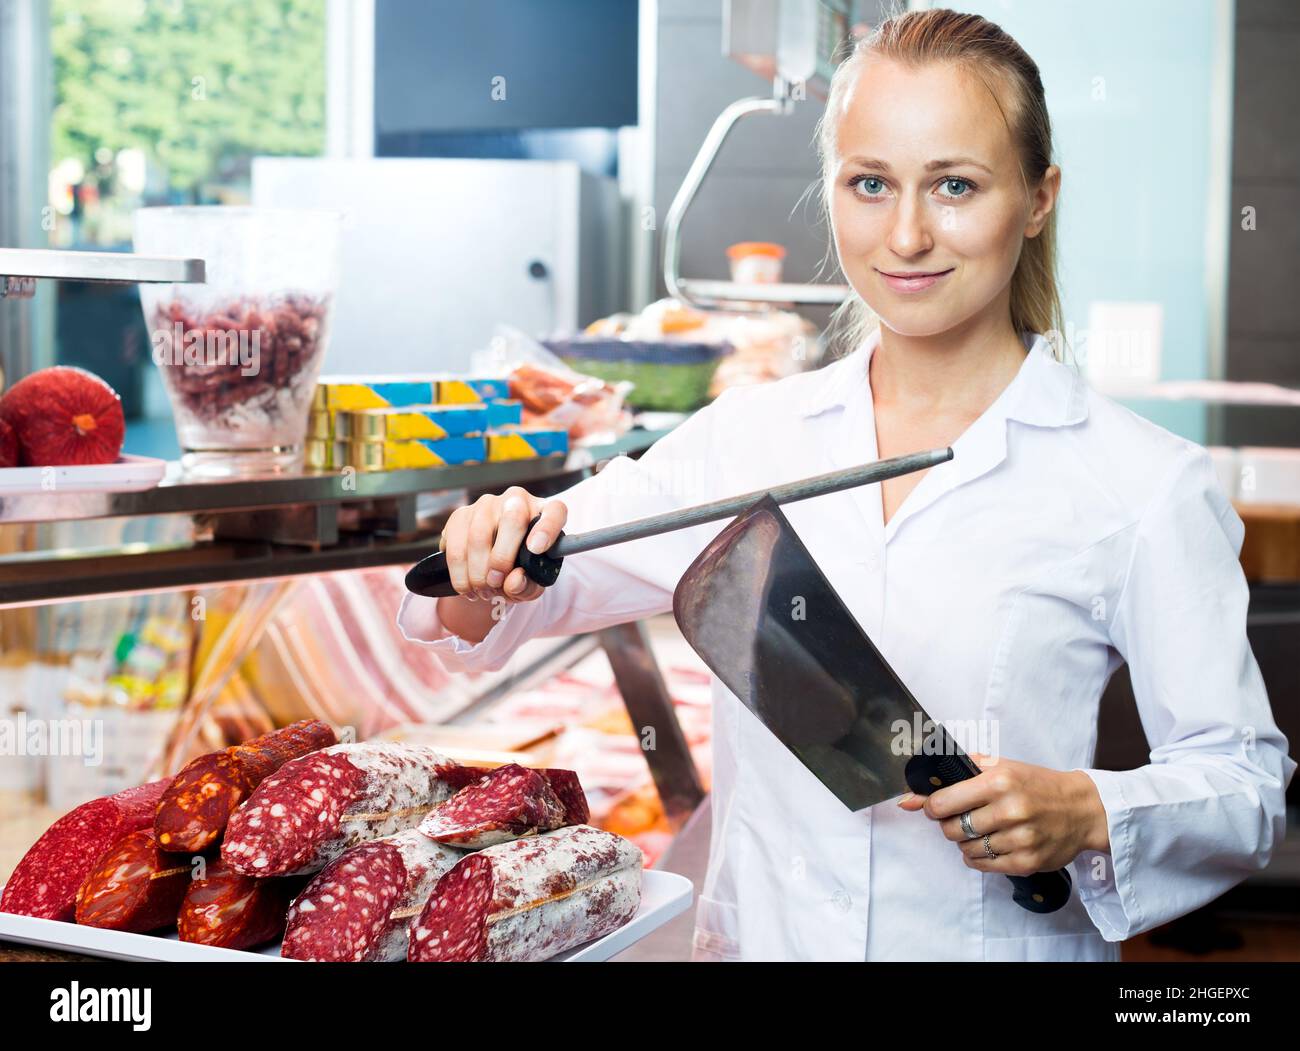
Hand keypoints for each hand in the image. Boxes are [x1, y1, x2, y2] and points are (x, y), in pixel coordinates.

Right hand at [438, 486, 567, 604]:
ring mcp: (488, 504)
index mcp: (546, 513)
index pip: (555, 512)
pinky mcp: (461, 514)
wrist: (491, 563)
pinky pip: (455, 544)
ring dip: (477, 571)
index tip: (537, 549)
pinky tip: (466, 586)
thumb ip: (528, 586)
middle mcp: (518, 501)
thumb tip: (513, 582)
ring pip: (478, 535)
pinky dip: (459, 572)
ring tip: (482, 591)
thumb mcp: (531, 583)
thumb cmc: (520, 569)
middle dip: (501, 558)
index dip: (547, 529)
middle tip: (495, 584)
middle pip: (512, 519)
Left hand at [896, 752, 1110, 875]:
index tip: (935, 807)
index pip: (943, 803)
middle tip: (962, 818)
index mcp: (999, 781)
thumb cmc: (1036, 784)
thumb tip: (908, 799)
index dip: (932, 807)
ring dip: (966, 842)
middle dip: (949, 825)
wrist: (1082, 809)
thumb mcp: (1000, 766)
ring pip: (966, 849)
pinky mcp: (1026, 862)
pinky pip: (983, 866)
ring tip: (982, 830)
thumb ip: (955, 775)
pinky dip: (979, 858)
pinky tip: (991, 844)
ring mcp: (1019, 839)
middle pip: (952, 829)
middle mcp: (1009, 810)